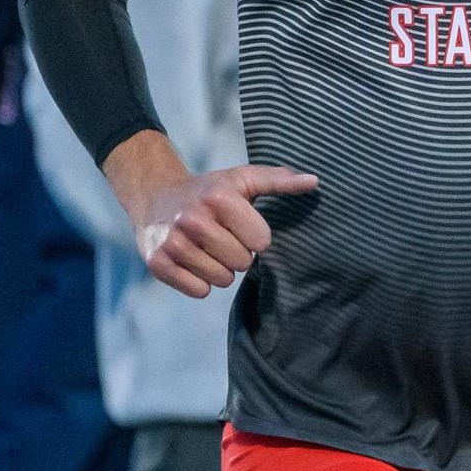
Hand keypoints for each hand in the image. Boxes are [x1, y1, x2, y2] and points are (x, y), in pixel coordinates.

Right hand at [132, 165, 318, 298]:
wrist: (155, 197)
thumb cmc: (209, 191)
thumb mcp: (242, 179)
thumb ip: (280, 180)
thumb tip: (315, 182)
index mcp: (218, 197)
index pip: (261, 242)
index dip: (254, 235)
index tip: (239, 223)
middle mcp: (192, 219)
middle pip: (241, 263)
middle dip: (236, 253)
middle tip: (220, 236)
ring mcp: (173, 243)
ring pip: (221, 280)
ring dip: (219, 268)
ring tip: (206, 247)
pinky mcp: (158, 263)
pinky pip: (199, 291)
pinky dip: (199, 281)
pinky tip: (191, 259)